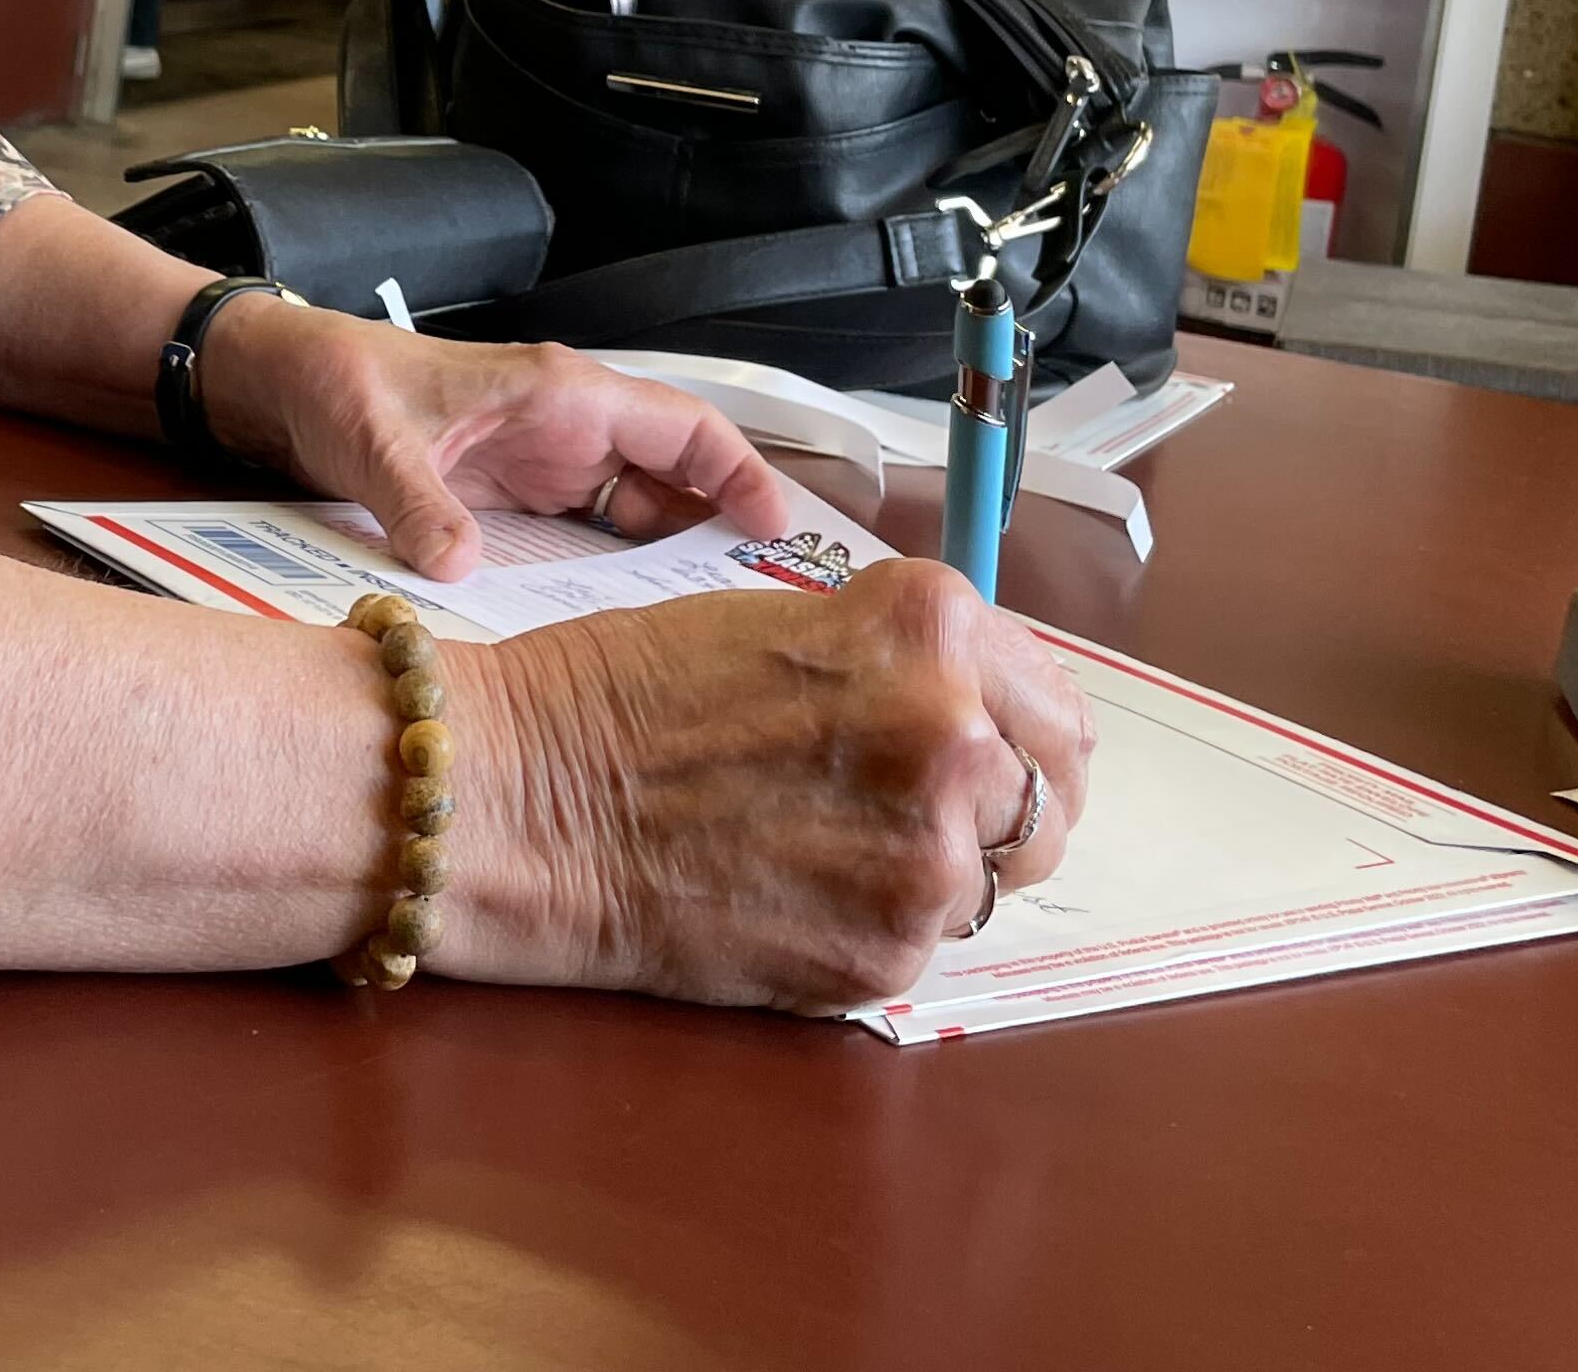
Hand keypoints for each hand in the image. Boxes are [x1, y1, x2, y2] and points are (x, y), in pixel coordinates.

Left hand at [199, 298, 787, 583]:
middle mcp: (567, 426)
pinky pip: (591, 534)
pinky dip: (616, 572)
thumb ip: (419, 504)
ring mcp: (546, 462)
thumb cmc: (336, 383)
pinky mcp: (518, 496)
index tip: (778, 531)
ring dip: (670, 561)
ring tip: (708, 632)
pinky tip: (628, 626)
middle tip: (762, 608)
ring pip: (639, 512)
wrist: (283, 384)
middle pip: (676, 477)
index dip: (740, 474)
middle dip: (720, 534)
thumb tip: (461, 569)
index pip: (684, 426)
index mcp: (559, 393)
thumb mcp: (374, 443)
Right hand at [441, 563, 1097, 1010]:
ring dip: (941, 865)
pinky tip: (794, 889)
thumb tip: (985, 716)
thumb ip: (902, 664)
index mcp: (930, 633)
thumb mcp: (787, 623)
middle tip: (923, 804)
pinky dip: (877, 923)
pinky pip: (924, 941)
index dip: (1016, 722)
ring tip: (835, 844)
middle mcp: (953, 737)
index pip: (1055, 698)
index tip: (988, 740)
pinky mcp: (886, 954)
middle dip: (1004, 800)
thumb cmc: (622, 695)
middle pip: (1056, 797)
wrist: (521, 798)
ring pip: (999, 878)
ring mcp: (928, 857)